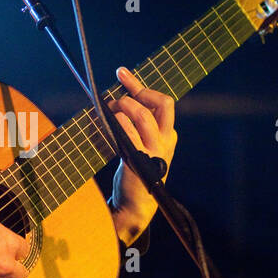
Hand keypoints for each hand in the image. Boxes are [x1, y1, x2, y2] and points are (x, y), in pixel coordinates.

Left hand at [108, 67, 177, 243]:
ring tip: (110, 111)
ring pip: (143, 115)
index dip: (140, 85)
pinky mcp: (139, 160)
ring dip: (123, 106)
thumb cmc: (137, 170)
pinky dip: (118, 122)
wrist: (137, 204)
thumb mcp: (142, 144)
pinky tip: (108, 120)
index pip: (162, 101)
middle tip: (117, 97)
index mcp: (169, 133)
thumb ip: (136, 124)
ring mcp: (155, 150)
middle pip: (162, 103)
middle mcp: (166, 140)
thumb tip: (120, 97)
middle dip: (138, 92)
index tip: (121, 73)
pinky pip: (129, 134)